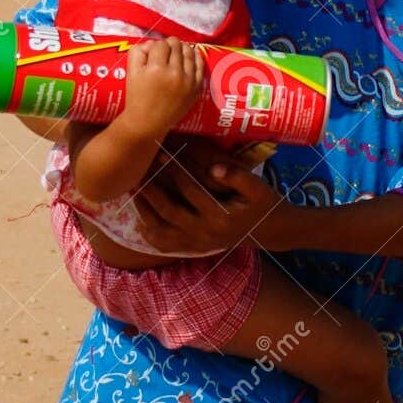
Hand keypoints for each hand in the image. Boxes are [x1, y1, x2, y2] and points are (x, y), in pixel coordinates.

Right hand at [117, 39, 204, 140]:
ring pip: (189, 52)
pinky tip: (192, 54)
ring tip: (177, 50)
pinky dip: (197, 57)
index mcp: (156, 69)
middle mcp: (174, 73)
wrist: (148, 122)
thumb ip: (138, 52)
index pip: (160, 44)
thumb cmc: (137, 97)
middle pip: (176, 46)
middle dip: (169, 45)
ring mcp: (188, 81)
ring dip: (183, 48)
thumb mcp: (131, 73)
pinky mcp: (196, 88)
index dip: (155, 46)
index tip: (153, 52)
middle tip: (165, 50)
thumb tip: (152, 42)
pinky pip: (201, 65)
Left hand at [129, 138, 298, 257]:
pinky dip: (150, 233)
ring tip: (133, 189)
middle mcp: (205, 233)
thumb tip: (213, 168)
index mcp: (220, 216)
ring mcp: (198, 243)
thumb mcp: (258, 187)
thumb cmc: (262, 203)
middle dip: (151, 189)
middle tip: (138, 170)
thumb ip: (237, 176)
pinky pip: (165, 245)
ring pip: (161, 230)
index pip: (190, 190)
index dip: (174, 170)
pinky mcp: (194, 249)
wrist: (269, 231)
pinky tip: (139, 218)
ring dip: (144, 210)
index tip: (160, 153)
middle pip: (169, 210)